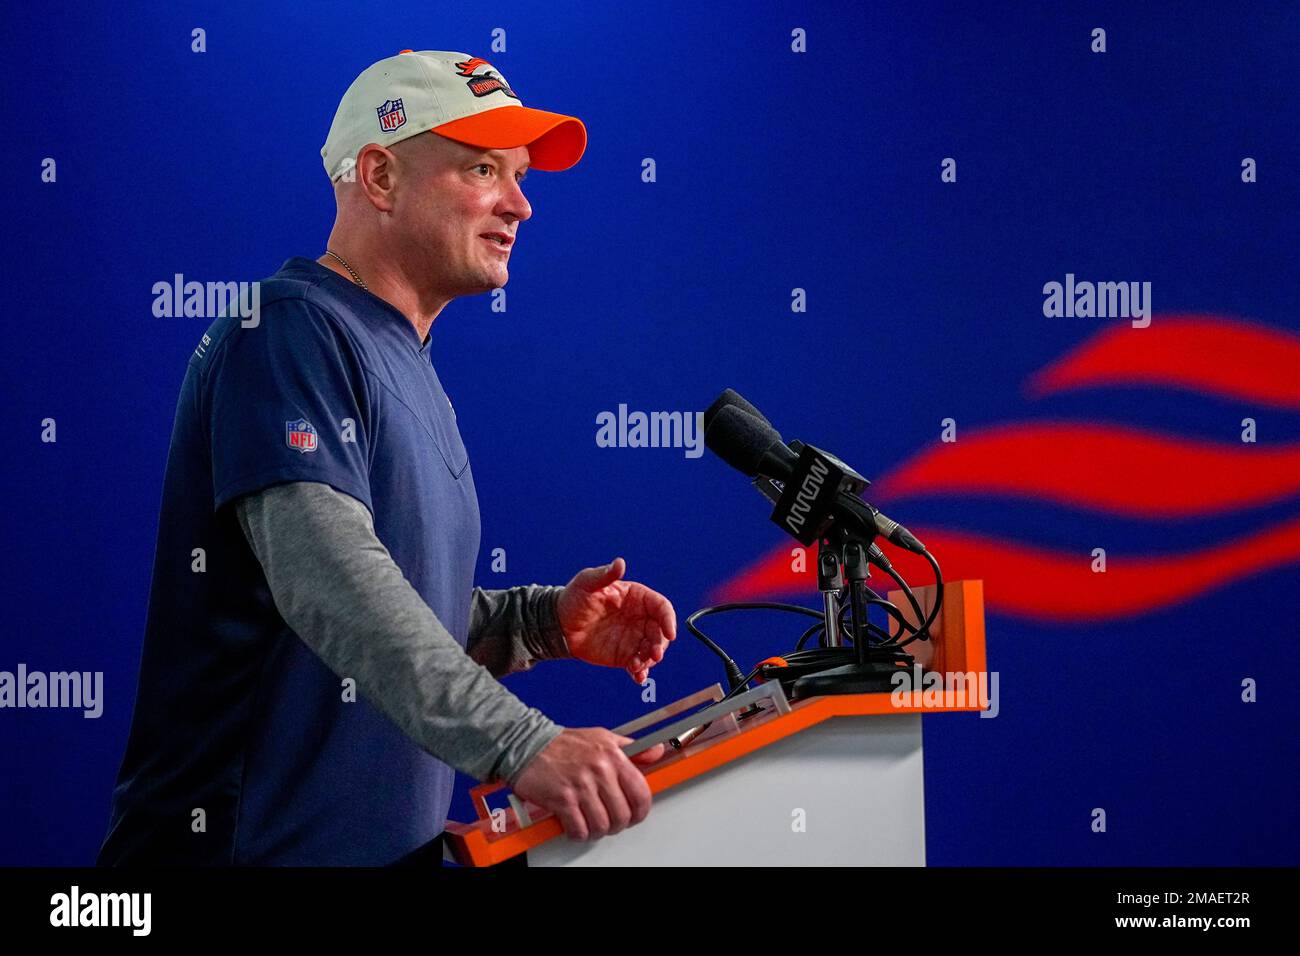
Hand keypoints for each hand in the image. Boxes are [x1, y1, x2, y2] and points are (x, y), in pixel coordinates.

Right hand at [511, 728, 665, 840]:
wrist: (527, 744)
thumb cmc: (563, 743)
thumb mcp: (603, 737)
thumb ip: (632, 748)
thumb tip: (656, 752)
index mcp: (613, 756)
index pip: (641, 793)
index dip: (640, 811)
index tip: (634, 815)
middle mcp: (600, 771)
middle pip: (622, 815)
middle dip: (617, 825)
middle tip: (609, 821)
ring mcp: (581, 786)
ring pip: (602, 825)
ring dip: (597, 831)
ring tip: (591, 824)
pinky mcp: (562, 799)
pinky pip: (579, 829)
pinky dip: (579, 834)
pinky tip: (576, 826)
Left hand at [555, 557, 675, 682]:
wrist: (559, 624)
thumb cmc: (575, 598)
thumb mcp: (587, 583)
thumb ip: (605, 575)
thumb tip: (620, 562)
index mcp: (637, 598)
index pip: (661, 607)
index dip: (668, 619)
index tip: (670, 632)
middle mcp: (640, 618)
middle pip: (660, 632)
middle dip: (660, 644)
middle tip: (654, 656)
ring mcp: (634, 638)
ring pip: (652, 650)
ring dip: (650, 660)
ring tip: (637, 667)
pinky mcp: (625, 655)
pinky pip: (638, 665)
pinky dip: (641, 672)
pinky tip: (638, 677)